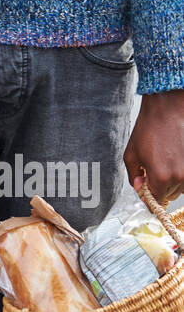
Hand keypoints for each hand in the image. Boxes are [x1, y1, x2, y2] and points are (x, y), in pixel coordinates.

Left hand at [124, 89, 183, 203]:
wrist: (167, 110)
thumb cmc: (148, 129)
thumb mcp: (131, 154)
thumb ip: (133, 176)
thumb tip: (140, 187)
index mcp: (160, 177)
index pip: (156, 201)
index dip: (149, 198)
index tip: (146, 194)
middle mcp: (178, 177)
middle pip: (168, 195)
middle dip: (159, 187)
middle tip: (152, 171)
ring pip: (180, 188)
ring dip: (171, 181)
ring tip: (164, 162)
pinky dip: (181, 174)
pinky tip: (173, 160)